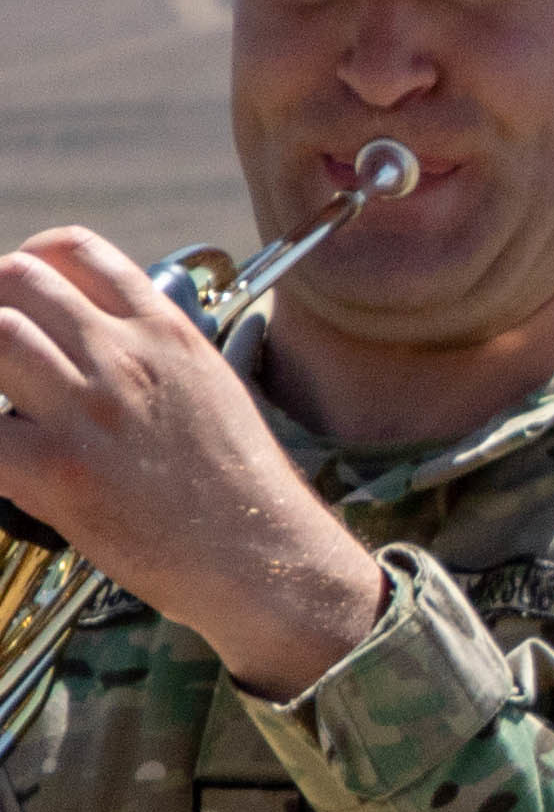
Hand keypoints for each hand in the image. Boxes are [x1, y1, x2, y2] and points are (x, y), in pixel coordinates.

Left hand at [0, 227, 385, 696]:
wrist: (268, 560)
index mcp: (165, 334)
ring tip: (8, 398)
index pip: (77, 251)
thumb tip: (108, 352)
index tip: (27, 285)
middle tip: (0, 346)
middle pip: (19, 281)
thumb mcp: (216, 392)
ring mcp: (89, 410)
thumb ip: (159, 357)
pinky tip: (7, 456)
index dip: (34, 259)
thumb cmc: (247, 495)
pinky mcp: (58, 471)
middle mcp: (124, 358)